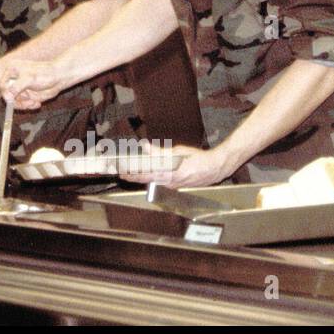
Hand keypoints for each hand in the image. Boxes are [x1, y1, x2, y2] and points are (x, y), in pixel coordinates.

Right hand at [0, 59, 64, 109]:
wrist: (58, 77)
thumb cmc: (44, 73)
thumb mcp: (29, 79)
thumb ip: (16, 87)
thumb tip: (7, 97)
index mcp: (11, 71)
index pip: (3, 86)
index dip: (6, 94)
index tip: (11, 101)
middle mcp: (14, 80)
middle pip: (8, 96)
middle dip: (16, 102)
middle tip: (26, 104)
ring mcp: (20, 88)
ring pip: (15, 102)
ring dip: (24, 104)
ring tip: (34, 102)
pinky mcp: (27, 95)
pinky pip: (23, 105)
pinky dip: (29, 106)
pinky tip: (37, 103)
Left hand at [119, 144, 233, 187]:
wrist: (214, 169)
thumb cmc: (198, 159)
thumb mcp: (178, 152)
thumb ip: (160, 152)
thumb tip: (145, 147)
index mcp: (170, 173)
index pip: (146, 173)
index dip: (132, 172)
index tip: (122, 168)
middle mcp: (169, 182)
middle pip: (146, 180)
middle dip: (132, 176)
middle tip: (119, 172)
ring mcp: (172, 186)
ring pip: (151, 182)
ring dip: (139, 178)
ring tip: (127, 174)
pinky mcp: (175, 187)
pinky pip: (158, 183)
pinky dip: (149, 179)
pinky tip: (143, 176)